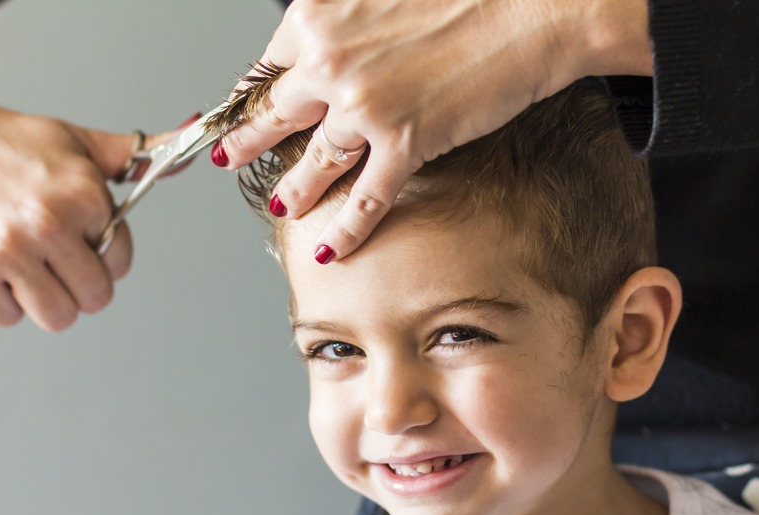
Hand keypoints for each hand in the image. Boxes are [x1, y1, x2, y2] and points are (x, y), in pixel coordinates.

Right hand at [0, 62, 178, 330]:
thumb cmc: (7, 142)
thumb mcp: (78, 143)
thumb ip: (134, 159)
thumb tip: (183, 158)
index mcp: (80, 196)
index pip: (121, 260)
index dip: (106, 250)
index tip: (84, 234)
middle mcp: (45, 226)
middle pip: (96, 298)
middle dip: (84, 282)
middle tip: (61, 257)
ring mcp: (5, 253)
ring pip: (57, 317)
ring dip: (48, 299)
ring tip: (33, 266)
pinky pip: (6, 318)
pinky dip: (6, 303)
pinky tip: (1, 270)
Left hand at [218, 0, 651, 261]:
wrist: (530, 7)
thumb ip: (349, 21)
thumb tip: (333, 45)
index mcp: (319, 16)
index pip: (270, 62)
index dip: (257, 89)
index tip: (247, 104)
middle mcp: (329, 61)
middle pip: (275, 113)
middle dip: (246, 140)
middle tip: (229, 156)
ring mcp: (364, 107)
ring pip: (313, 161)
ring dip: (295, 189)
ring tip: (281, 206)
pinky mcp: (405, 141)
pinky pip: (366, 197)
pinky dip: (346, 228)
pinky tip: (331, 247)